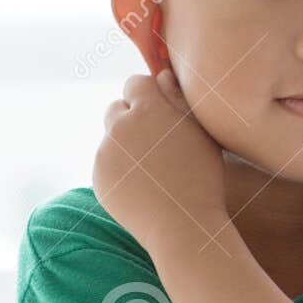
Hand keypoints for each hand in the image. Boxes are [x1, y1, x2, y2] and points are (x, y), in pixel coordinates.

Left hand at [94, 68, 227, 253]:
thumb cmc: (203, 177)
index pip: (135, 83)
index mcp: (147, 109)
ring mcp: (106, 154)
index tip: (160, 112)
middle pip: (116, 108)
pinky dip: (120, 170)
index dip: (148, 95)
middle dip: (131, 118)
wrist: (183, 226)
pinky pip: (107, 165)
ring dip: (126, 146)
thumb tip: (161, 76)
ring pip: (112, 139)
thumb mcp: (200, 132)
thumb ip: (178, 99)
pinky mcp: (99, 178)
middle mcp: (120, 127)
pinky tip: (144, 186)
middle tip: (156, 142)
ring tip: (154, 169)